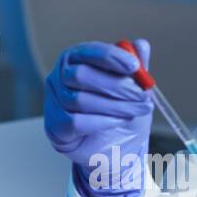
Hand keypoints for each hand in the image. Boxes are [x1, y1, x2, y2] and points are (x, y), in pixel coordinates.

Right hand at [44, 39, 152, 196]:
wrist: (117, 151)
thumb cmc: (121, 114)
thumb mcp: (135, 91)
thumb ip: (136, 69)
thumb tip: (141, 45)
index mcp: (77, 59)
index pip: (89, 51)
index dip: (111, 57)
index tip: (134, 66)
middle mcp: (60, 76)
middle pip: (81, 75)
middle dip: (116, 86)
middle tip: (141, 95)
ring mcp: (54, 101)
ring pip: (80, 100)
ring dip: (115, 106)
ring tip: (136, 110)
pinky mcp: (54, 125)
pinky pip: (75, 121)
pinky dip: (101, 121)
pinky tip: (117, 122)